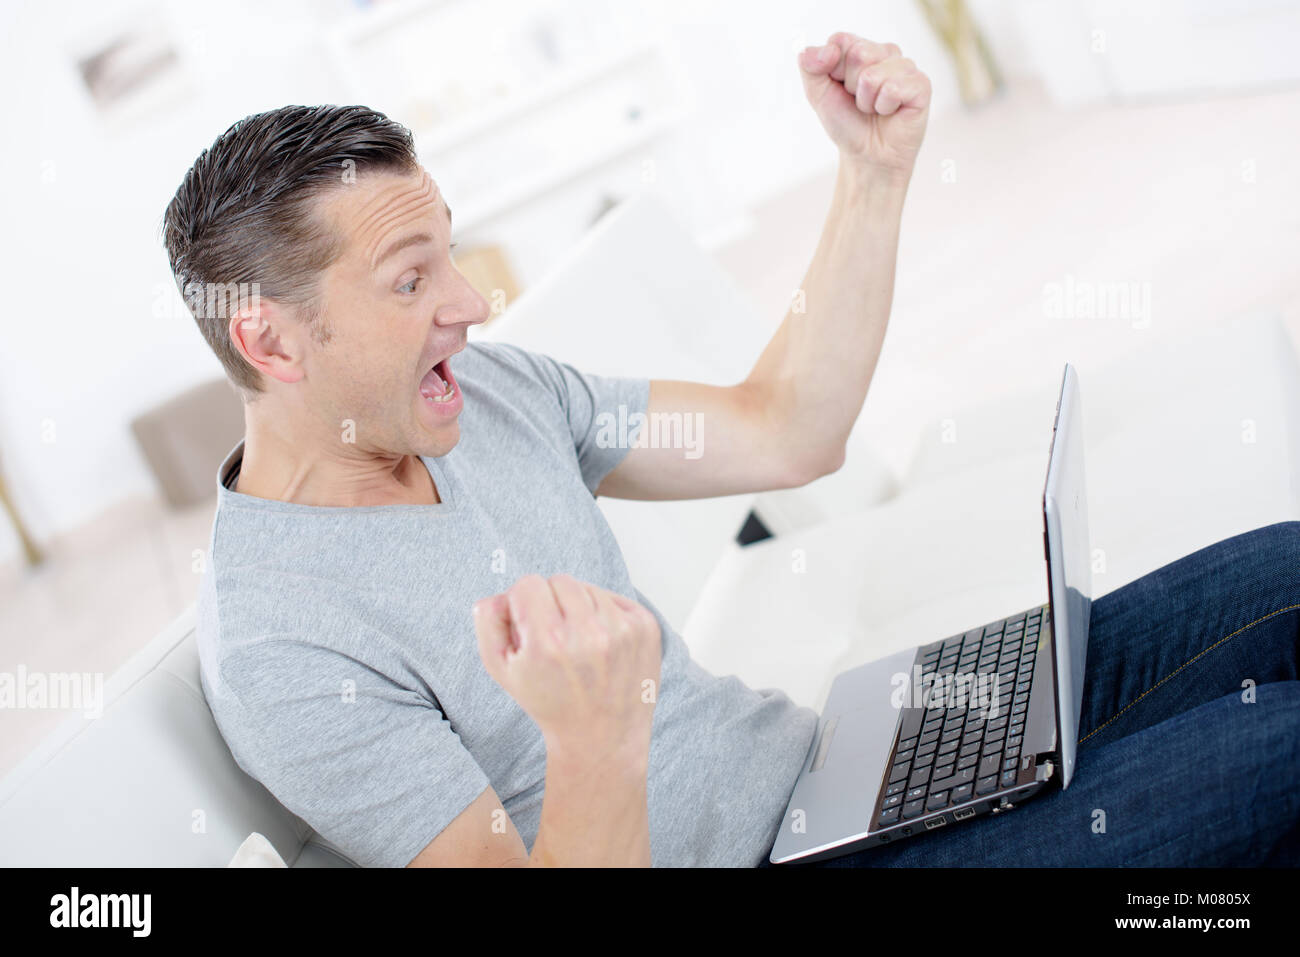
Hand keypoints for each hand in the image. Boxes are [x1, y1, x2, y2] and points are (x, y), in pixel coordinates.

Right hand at [474, 574, 661, 761]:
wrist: (602, 737)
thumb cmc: (549, 701)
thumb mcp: (501, 669)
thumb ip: (489, 622)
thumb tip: (501, 593)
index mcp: (548, 643)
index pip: (528, 584)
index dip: (523, 605)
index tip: (530, 629)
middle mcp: (589, 634)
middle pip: (559, 580)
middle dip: (552, 603)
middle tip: (555, 639)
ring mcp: (623, 630)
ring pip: (588, 587)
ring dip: (579, 609)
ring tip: (580, 646)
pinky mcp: (646, 628)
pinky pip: (614, 598)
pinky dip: (605, 615)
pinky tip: (602, 646)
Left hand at [798, 33, 931, 179]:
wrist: (868, 157)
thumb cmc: (847, 124)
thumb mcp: (818, 95)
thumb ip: (810, 67)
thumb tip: (825, 49)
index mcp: (861, 49)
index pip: (840, 40)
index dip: (833, 69)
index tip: (840, 88)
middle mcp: (885, 53)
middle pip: (858, 54)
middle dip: (850, 86)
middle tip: (860, 102)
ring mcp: (905, 67)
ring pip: (873, 75)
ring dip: (867, 101)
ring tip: (875, 109)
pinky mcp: (921, 84)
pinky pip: (893, 89)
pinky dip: (884, 108)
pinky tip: (890, 113)